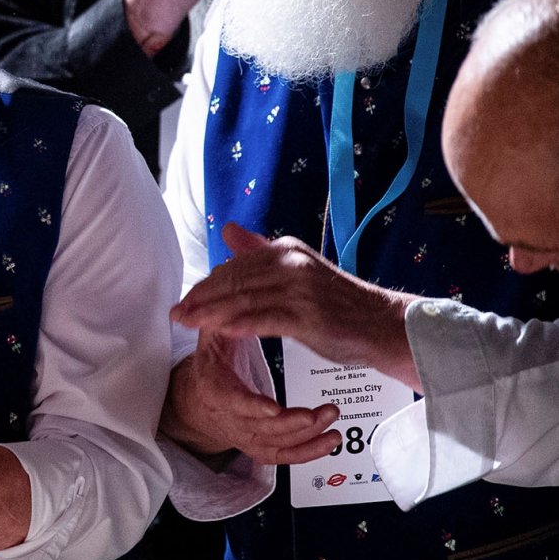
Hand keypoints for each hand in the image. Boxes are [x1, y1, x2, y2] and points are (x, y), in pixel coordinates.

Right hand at [162, 327, 340, 463]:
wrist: (200, 399)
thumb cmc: (212, 364)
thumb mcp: (211, 338)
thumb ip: (218, 321)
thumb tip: (218, 302)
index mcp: (215, 390)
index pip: (231, 402)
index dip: (251, 406)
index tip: (273, 407)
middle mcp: (230, 419)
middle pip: (262, 428)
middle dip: (293, 422)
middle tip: (321, 411)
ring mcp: (246, 436)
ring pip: (278, 443)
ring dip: (308, 433)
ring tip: (332, 415)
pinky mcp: (260, 447)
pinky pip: (286, 456)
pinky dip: (310, 451)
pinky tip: (331, 440)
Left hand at [172, 223, 419, 387]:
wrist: (383, 325)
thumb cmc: (338, 303)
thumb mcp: (298, 270)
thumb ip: (261, 252)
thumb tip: (228, 229)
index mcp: (286, 251)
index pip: (235, 266)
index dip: (206, 284)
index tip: (184, 299)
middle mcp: (291, 265)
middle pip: (234, 281)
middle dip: (200, 298)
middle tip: (175, 313)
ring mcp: (300, 290)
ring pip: (243, 299)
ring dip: (210, 312)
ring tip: (186, 323)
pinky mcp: (308, 316)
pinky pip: (264, 319)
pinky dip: (239, 324)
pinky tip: (219, 330)